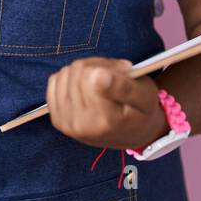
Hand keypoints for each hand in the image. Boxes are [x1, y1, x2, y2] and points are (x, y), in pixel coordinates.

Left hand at [46, 58, 168, 149]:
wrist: (131, 134)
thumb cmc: (140, 111)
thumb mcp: (145, 96)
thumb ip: (124, 86)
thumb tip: (100, 75)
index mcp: (105, 121)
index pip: (92, 75)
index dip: (110, 66)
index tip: (124, 71)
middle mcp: (81, 125)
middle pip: (79, 71)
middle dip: (98, 66)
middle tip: (115, 75)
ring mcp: (66, 123)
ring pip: (66, 73)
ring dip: (85, 71)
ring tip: (102, 81)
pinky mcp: (57, 118)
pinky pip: (55, 81)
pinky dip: (70, 78)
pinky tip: (86, 87)